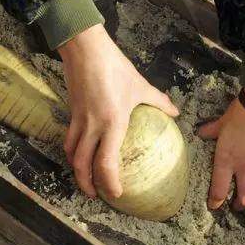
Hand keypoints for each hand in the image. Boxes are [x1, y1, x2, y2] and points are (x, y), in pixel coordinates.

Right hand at [57, 24, 178, 198]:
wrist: (85, 50)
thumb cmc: (115, 67)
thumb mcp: (140, 85)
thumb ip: (158, 101)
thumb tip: (175, 113)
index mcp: (113, 123)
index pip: (107, 162)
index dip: (109, 182)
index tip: (115, 193)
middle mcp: (93, 126)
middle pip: (82, 164)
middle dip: (86, 183)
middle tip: (94, 194)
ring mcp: (79, 120)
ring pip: (72, 153)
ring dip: (76, 169)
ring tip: (84, 178)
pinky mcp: (71, 112)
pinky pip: (69, 138)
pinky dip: (72, 150)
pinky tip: (79, 152)